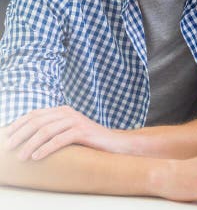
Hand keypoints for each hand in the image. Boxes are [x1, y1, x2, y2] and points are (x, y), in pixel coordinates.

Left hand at [4, 106, 128, 159]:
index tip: (7, 136)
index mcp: (62, 110)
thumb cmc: (89, 141)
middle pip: (37, 122)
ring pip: (46, 131)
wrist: (115, 143)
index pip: (35, 114)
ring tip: (21, 156)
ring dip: (30, 145)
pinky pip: (59, 140)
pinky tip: (37, 156)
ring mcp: (76, 121)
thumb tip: (27, 138)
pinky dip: (46, 148)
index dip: (18, 124)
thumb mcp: (69, 131)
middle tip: (9, 147)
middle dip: (20, 135)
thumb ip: (53, 129)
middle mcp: (68, 113)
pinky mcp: (83, 131)